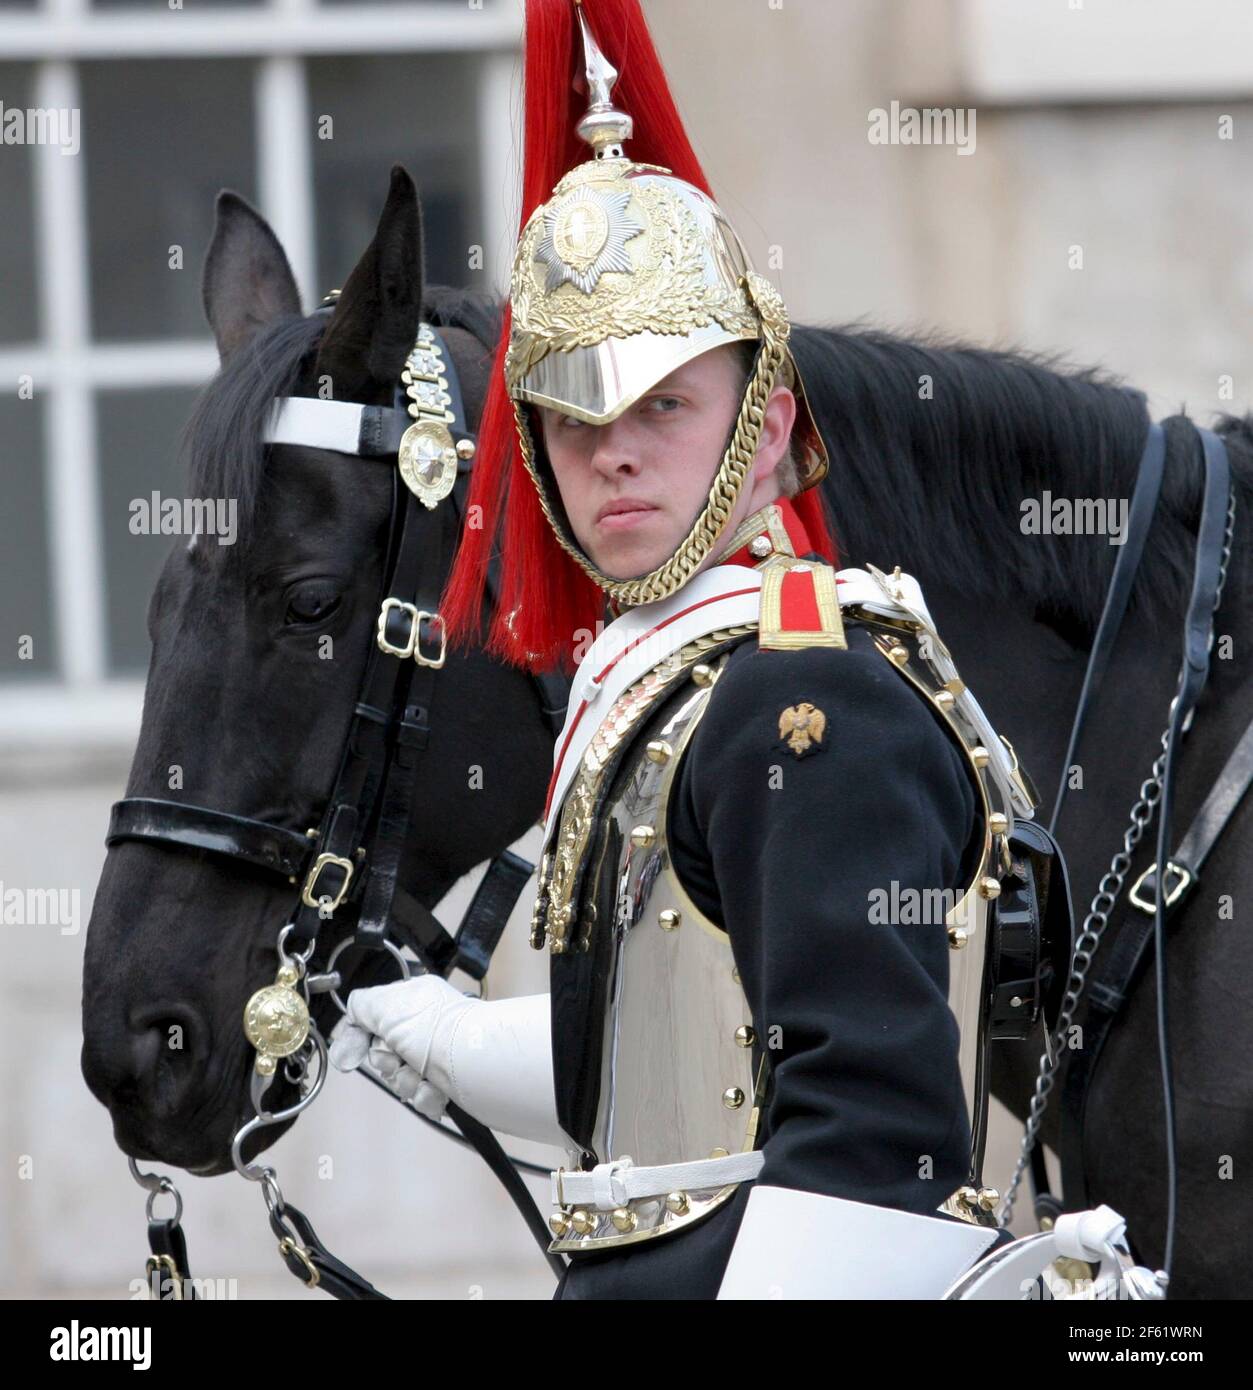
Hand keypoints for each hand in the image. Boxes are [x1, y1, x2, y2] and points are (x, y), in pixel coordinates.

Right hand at [328, 973, 475, 1121]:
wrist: (473, 1065)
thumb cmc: (433, 1031)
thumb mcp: (386, 1005)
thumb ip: (361, 1006)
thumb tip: (351, 1014)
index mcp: (415, 1000)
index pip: (376, 1020)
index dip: (363, 1039)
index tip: (351, 1056)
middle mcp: (426, 1026)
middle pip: (385, 1053)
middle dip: (388, 1063)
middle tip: (398, 1060)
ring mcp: (438, 1056)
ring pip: (402, 1078)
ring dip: (407, 1081)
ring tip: (423, 1077)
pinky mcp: (449, 1083)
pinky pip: (422, 1095)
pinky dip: (426, 1095)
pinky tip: (436, 1090)